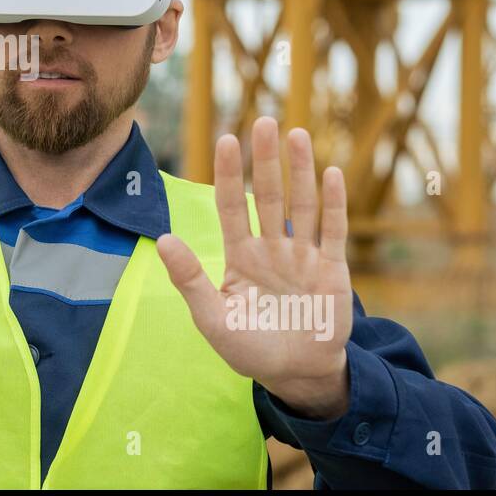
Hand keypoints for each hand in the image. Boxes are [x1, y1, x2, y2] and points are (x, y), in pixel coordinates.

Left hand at [157, 117, 353, 419]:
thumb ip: (190, 280)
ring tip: (296, 134)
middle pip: (269, 196)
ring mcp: (303, 256)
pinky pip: (332, 231)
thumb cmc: (250, 348)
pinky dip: (333, 203)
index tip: (226, 139)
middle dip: (266, 160)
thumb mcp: (213, 319)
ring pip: (302, 205)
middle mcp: (272, 249)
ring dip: (300, 171)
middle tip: (264, 121)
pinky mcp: (331, 270)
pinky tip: (331, 173)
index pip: (233, 206)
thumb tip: (163, 239)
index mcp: (241, 257)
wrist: (295, 375)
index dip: (230, 174)